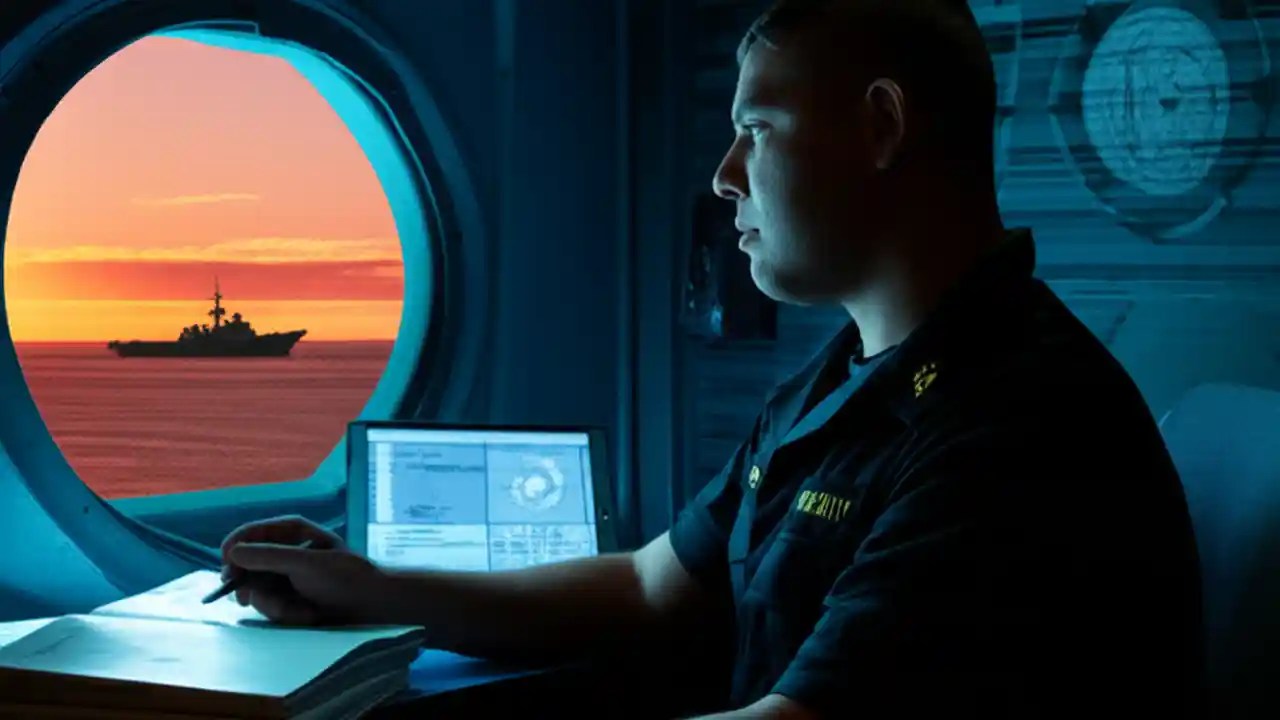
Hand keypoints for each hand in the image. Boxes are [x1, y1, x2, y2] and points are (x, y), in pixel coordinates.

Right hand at [219, 514, 382, 625]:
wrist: (372, 605)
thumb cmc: (345, 577)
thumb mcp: (307, 564)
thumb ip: (270, 557)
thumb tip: (233, 552)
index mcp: (291, 531)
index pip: (249, 533)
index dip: (234, 548)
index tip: (228, 567)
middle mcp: (284, 551)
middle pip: (246, 566)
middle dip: (254, 587)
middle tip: (250, 599)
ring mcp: (285, 576)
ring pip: (256, 591)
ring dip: (276, 606)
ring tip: (303, 611)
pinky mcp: (288, 597)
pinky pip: (270, 607)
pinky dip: (286, 614)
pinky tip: (307, 616)